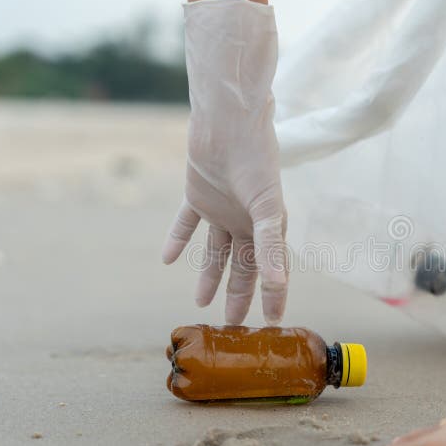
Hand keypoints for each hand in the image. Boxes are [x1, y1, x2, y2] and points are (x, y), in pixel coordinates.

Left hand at [162, 0, 287, 325]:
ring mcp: (222, 210)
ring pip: (215, 252)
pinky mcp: (198, 195)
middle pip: (241, 266)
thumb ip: (271, 245)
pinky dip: (178, 240)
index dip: (274, 295)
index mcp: (268, 227)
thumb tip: (279, 284)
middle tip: (231, 324)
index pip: (272, 269)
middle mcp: (246, 222)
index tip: (272, 323)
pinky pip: (186, 224)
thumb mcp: (267, 207)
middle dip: (238, 295)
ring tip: (201, 303)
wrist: (229, 121)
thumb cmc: (256, 159)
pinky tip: (167, 260)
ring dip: (209, 276)